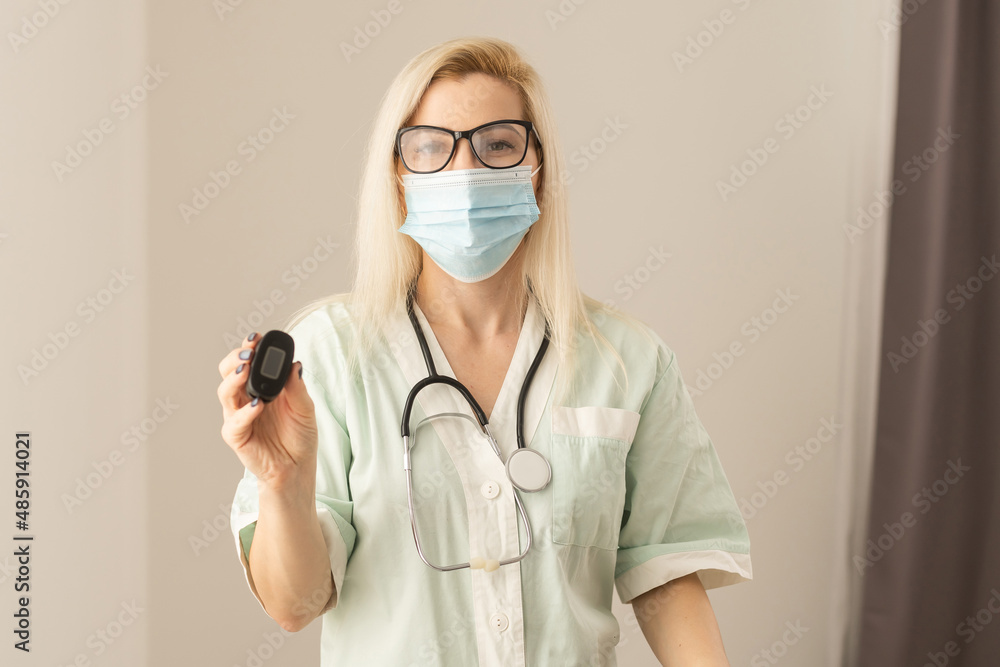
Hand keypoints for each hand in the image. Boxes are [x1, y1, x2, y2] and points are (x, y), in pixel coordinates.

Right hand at [217, 332, 318, 488]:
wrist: (297, 467)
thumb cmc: (298, 435)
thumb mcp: (305, 407)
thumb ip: (297, 386)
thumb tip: (294, 364)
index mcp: (260, 387)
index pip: (247, 362)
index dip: (248, 348)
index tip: (257, 338)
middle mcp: (244, 398)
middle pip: (228, 372)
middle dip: (235, 359)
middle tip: (249, 353)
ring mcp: (238, 417)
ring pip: (225, 392)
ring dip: (234, 380)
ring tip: (246, 371)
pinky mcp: (236, 436)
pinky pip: (234, 422)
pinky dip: (244, 412)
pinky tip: (257, 405)